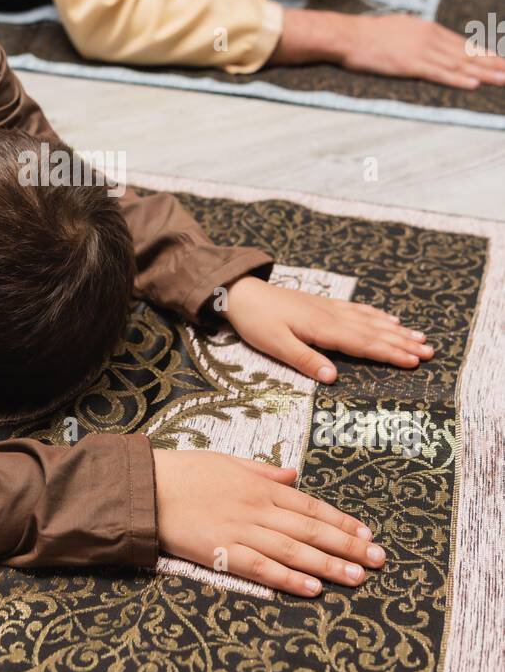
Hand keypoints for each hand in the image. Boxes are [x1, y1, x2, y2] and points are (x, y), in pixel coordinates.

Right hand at [153, 450, 384, 594]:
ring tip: (358, 578)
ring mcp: (242, 531)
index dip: (341, 522)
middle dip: (348, 546)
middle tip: (378, 560)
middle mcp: (258, 508)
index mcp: (260, 486)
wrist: (148, 487)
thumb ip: (264, 471)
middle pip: (311, 530)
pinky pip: (263, 568)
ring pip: (294, 551)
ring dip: (329, 566)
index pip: (311, 506)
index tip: (367, 534)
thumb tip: (294, 475)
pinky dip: (289, 579)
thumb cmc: (185, 472)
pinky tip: (313, 589)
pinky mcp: (223, 552)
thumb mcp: (229, 461)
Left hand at [224, 278, 433, 382]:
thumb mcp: (276, 345)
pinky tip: (389, 317)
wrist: (242, 293)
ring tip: (419, 337)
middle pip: (374, 331)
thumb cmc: (257, 322)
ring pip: (370, 320)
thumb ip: (306, 361)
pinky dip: (376, 315)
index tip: (414, 361)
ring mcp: (330, 308)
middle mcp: (332, 316)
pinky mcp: (324, 305)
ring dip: (396, 330)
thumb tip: (334, 379)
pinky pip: (358, 309)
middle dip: (402, 343)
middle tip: (429, 352)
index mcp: (323, 329)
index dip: (390, 353)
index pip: (363, 344)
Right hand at [272, 10, 504, 88]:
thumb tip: (430, 44)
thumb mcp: (400, 28)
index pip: (463, 44)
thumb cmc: (369, 34)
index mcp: (428, 29)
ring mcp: (421, 52)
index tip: (501, 61)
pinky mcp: (410, 65)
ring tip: (504, 79)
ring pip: (459, 64)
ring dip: (485, 73)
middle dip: (493, 63)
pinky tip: (474, 84)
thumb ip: (418, 37)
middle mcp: (430, 38)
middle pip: (468, 54)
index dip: (485, 54)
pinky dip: (458, 79)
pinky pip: (439, 74)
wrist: (348, 35)